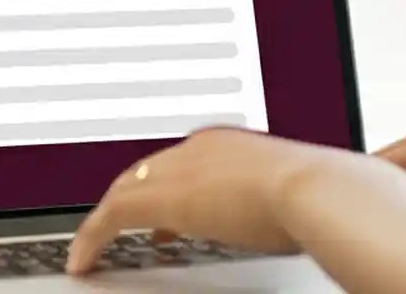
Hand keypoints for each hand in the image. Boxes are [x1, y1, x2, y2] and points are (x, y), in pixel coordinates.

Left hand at [66, 128, 325, 274]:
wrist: (315, 192)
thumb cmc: (322, 195)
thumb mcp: (302, 195)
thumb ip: (291, 200)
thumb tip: (312, 206)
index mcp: (231, 144)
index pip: (182, 162)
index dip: (166, 185)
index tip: (165, 214)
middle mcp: (200, 148)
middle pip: (147, 170)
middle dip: (131, 196)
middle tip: (117, 225)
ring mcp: (180, 168)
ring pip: (124, 189)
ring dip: (106, 217)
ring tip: (92, 247)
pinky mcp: (160, 197)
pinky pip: (109, 217)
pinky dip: (90, 238)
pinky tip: (83, 261)